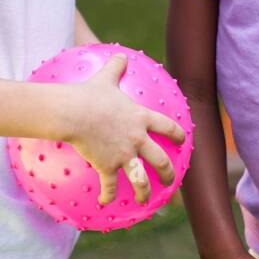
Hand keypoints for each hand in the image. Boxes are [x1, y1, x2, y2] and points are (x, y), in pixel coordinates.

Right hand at [63, 53, 185, 204]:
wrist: (75, 113)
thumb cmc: (90, 94)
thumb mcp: (105, 77)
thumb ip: (115, 67)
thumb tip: (120, 54)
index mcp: (141, 119)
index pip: (167, 127)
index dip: (177, 134)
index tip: (183, 140)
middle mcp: (137, 139)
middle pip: (160, 160)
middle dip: (168, 172)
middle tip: (171, 180)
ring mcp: (124, 155)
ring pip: (141, 179)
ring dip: (144, 193)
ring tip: (146, 202)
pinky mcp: (108, 166)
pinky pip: (110, 186)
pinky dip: (108, 196)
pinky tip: (105, 204)